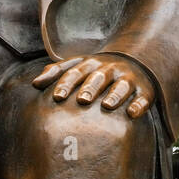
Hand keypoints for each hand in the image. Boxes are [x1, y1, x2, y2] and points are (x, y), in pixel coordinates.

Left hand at [31, 54, 155, 118]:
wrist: (132, 64)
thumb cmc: (96, 73)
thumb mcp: (77, 68)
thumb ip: (56, 73)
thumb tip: (34, 83)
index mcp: (90, 65)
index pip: (76, 72)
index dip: (67, 83)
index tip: (57, 97)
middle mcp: (109, 69)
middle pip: (99, 76)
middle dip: (91, 87)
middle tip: (83, 100)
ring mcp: (127, 78)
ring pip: (122, 85)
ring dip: (115, 94)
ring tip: (107, 106)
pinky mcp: (144, 90)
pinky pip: (142, 96)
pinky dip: (138, 104)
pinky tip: (132, 113)